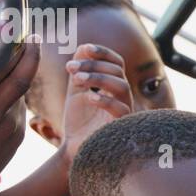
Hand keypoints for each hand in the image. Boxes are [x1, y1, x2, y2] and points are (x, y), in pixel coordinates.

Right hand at [0, 38, 38, 195]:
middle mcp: (11, 126)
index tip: (35, 38)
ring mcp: (15, 136)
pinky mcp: (14, 142)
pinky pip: (11, 114)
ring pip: (14, 101)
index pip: (19, 82)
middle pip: (17, 88)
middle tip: (5, 46)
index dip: (29, 58)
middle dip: (14, 68)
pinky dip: (3, 102)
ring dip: (6, 87)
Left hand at [58, 44, 132, 165]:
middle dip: (93, 65)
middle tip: (70, 68)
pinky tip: (88, 97)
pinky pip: (121, 109)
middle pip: (118, 71)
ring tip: (76, 80)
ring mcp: (125, 111)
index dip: (103, 52)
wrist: (75, 148)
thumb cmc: (78, 121)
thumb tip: (83, 47)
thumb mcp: (76, 90)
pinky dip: (105, 100)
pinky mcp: (121, 127)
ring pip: (122, 86)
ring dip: (98, 78)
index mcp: (113, 86)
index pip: (117, 62)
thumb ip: (79, 70)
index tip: (84, 48)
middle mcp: (123, 96)